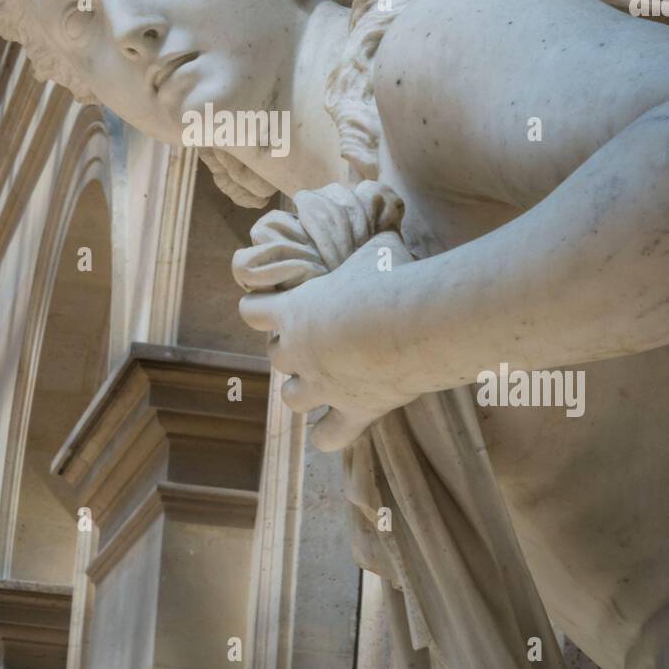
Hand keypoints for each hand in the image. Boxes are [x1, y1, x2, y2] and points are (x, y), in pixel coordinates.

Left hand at [238, 233, 413, 450]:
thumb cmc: (390, 279)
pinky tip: (332, 429)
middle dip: (289, 348)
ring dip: (301, 391)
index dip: (260, 308)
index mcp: (294, 311)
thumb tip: (384, 231)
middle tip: (314, 337)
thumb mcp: (376, 250)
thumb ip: (368, 248)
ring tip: (320, 381)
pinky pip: (327, 437)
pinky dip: (328, 434)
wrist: (416, 324)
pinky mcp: (353, 412)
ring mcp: (323, 386)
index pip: (253, 311)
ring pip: (292, 398)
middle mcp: (299, 352)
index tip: (270, 304)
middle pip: (275, 356)